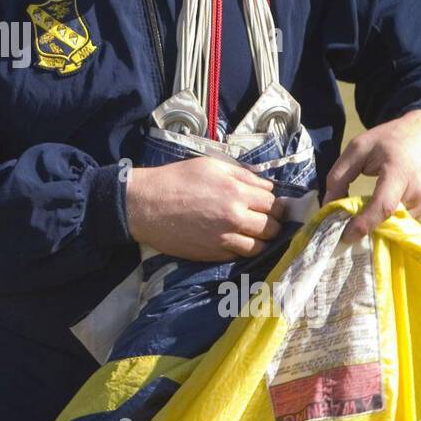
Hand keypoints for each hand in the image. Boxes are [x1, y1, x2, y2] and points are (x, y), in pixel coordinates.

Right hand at [125, 157, 284, 261]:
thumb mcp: (210, 165)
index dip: (273, 203)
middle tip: (264, 219)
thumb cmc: (176, 179)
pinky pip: (241, 255)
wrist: (146, 205)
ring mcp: (225, 238)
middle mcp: (235, 217)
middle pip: (272, 225)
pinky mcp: (214, 254)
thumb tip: (266, 186)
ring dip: (261, 239)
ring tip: (254, 233)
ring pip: (261, 245)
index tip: (269, 204)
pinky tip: (238, 240)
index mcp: (236, 191)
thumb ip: (242, 174)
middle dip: (272, 222)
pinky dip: (244, 249)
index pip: (273, 202)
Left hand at [323, 108, 420, 243]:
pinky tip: (368, 214)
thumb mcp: (358, 147)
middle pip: (386, 221)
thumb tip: (327, 204)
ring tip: (351, 219)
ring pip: (391, 225)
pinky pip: (397, 223)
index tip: (344, 235)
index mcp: (399, 173)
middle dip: (362, 228)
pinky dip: (381, 222)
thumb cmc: (390, 139)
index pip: (383, 206)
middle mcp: (416, 193)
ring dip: (371, 226)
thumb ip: (339, 175)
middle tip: (339, 229)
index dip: (363, 224)